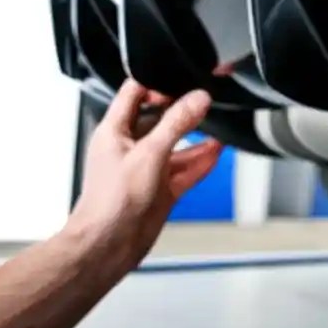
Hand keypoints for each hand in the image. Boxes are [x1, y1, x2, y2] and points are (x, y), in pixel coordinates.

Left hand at [64, 79, 222, 268]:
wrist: (109, 246)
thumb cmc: (111, 203)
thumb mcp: (149, 154)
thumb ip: (177, 123)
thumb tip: (198, 99)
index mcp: (115, 131)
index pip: (134, 94)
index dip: (158, 84)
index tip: (184, 81)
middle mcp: (129, 147)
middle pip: (160, 118)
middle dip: (183, 110)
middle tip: (206, 101)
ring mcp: (146, 168)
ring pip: (175, 145)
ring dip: (196, 137)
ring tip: (219, 126)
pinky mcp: (160, 188)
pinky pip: (184, 169)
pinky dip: (200, 161)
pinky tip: (216, 153)